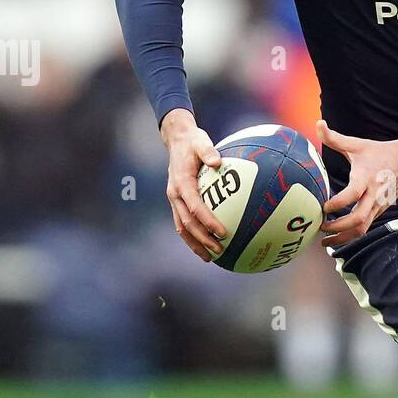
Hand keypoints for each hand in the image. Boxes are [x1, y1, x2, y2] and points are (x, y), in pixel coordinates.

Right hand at [161, 108, 227, 260]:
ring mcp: (174, 200)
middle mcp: (174, 195)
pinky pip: (183, 223)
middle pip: (187, 224)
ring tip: (210, 258)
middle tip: (219, 250)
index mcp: (181, 183)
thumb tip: (217, 161)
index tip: (223, 232)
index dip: (208, 222)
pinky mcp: (177, 202)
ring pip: (182, 227)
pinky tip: (206, 245)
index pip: (195, 207)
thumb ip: (208, 151)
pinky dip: (193, 236)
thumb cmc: (193, 141)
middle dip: (202, 239)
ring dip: (195, 244)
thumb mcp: (201, 141)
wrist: (176, 140)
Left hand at [316, 120, 397, 248]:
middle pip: (358, 219)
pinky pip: (364, 228)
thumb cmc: (377, 152)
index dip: (337, 203)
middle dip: (338, 228)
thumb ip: (334, 138)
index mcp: (366, 177)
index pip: (352, 194)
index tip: (323, 206)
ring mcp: (377, 206)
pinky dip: (349, 237)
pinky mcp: (378, 212)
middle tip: (320, 227)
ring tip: (324, 242)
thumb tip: (318, 123)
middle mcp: (373, 195)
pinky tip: (335, 239)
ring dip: (343, 238)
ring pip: (361, 229)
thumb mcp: (357, 144)